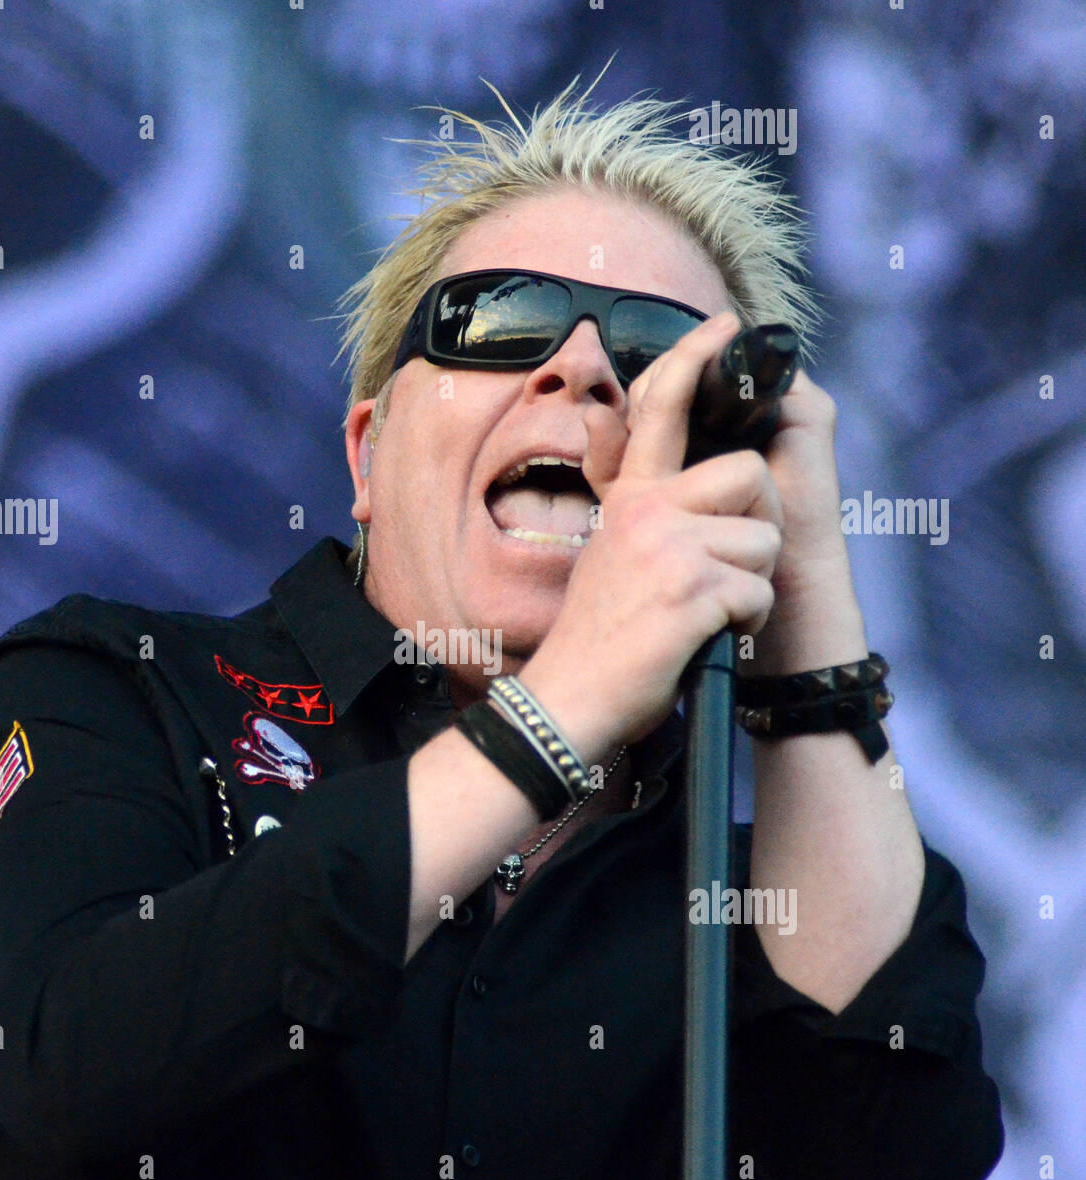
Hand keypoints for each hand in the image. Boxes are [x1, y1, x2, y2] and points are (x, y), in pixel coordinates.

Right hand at [520, 311, 785, 758]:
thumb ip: (638, 513)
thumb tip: (663, 488)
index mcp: (627, 498)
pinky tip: (709, 637)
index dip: (694, 359)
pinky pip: (758, 591)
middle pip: (750, 474)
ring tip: (708, 614)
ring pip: (764, 540)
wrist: (569, 700)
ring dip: (752, 586)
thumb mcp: (606, 554)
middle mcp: (646, 510)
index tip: (722, 326)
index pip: (659, 409)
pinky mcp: (692, 590)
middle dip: (759, 524)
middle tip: (728, 568)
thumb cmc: (595, 639)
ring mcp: (669, 547)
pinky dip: (747, 623)